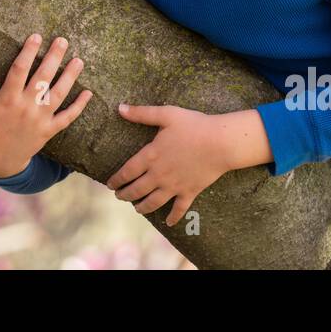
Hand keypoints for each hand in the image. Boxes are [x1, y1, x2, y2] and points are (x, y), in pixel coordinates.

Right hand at [0, 33, 92, 178]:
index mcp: (6, 99)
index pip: (19, 71)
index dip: (28, 53)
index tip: (36, 36)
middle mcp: (24, 108)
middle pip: (42, 79)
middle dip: (53, 58)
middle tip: (62, 40)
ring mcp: (38, 121)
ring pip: (58, 96)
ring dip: (70, 77)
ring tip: (78, 60)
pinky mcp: (48, 132)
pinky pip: (67, 118)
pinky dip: (78, 106)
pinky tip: (88, 92)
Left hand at [107, 103, 231, 227]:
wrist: (221, 142)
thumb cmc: (194, 125)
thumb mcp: (166, 114)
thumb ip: (142, 113)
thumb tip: (120, 108)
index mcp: (151, 156)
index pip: (127, 172)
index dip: (116, 179)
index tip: (109, 184)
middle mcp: (159, 175)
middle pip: (137, 190)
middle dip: (125, 194)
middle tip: (119, 196)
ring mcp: (174, 186)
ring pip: (153, 202)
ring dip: (142, 207)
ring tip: (137, 208)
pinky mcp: (190, 192)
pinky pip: (179, 209)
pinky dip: (173, 217)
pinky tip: (168, 223)